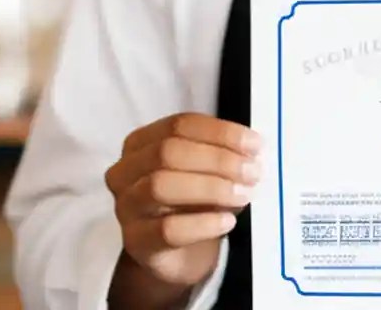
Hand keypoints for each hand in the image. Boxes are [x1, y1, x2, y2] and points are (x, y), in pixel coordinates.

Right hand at [105, 113, 261, 294]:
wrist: (176, 254)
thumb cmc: (191, 203)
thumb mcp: (206, 172)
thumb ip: (223, 157)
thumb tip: (251, 153)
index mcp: (141, 142)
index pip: (179, 125)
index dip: (221, 132)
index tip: (255, 145)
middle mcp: (126, 170)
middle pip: (167, 152)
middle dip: (218, 160)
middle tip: (252, 172)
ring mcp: (127, 206)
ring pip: (161, 186)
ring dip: (211, 188)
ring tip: (242, 196)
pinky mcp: (136, 241)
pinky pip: (167, 230)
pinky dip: (204, 224)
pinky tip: (227, 222)